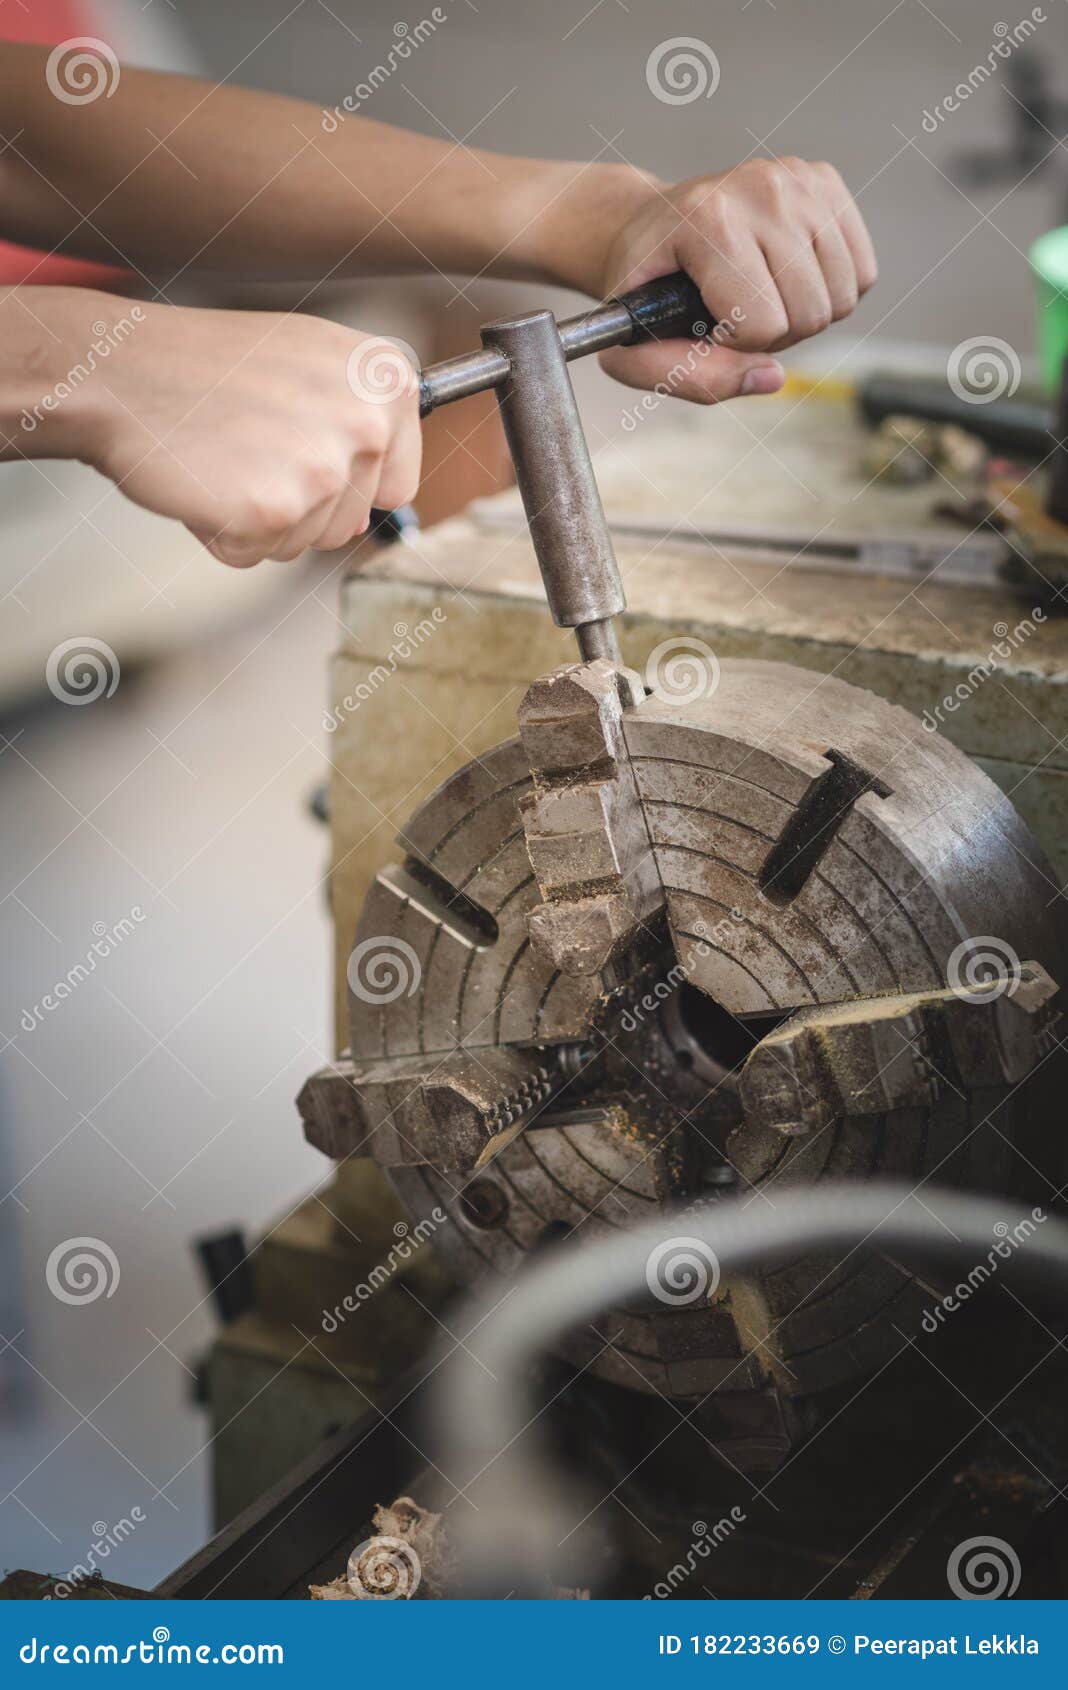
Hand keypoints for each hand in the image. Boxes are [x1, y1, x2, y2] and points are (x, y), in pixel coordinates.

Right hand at [67, 297, 420, 565]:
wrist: (123, 368)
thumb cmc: (211, 368)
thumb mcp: (310, 367)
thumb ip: (357, 429)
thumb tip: (370, 513)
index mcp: (388, 379)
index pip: (397, 484)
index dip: (343, 481)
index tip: (298, 446)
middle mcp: (368, 422)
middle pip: (352, 523)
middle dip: (298, 503)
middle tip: (248, 444)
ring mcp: (323, 469)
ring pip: (306, 544)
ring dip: (261, 517)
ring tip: (226, 456)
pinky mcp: (274, 510)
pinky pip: (257, 556)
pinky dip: (222, 533)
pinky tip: (204, 479)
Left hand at [553, 158, 876, 403]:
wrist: (652, 223)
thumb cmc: (644, 289)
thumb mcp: (635, 349)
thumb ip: (692, 378)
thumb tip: (773, 378)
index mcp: (708, 220)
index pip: (764, 323)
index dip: (737, 343)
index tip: (708, 323)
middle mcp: (761, 188)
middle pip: (812, 313)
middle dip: (776, 334)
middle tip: (736, 313)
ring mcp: (798, 179)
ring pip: (844, 296)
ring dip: (805, 315)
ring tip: (761, 295)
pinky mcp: (824, 181)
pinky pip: (862, 271)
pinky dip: (830, 290)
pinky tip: (788, 278)